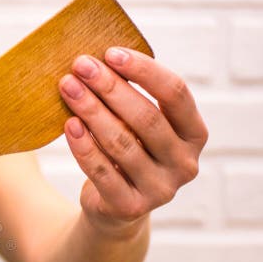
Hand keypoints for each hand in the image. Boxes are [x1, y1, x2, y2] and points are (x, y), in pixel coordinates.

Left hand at [58, 46, 207, 236]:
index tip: (110, 53)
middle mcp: (184, 163)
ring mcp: (160, 189)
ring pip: (121, 142)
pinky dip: (83, 146)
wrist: (116, 208)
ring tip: (68, 88)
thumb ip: (131, 99)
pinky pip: (102, 171)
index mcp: (194, 134)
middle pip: (145, 116)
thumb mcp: (138, 127)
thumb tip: (97, 60)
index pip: (175, 93)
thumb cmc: (128, 152)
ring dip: (92, 111)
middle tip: (81, 66)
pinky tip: (69, 124)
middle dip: (110, 87)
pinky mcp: (130, 206)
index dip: (144, 70)